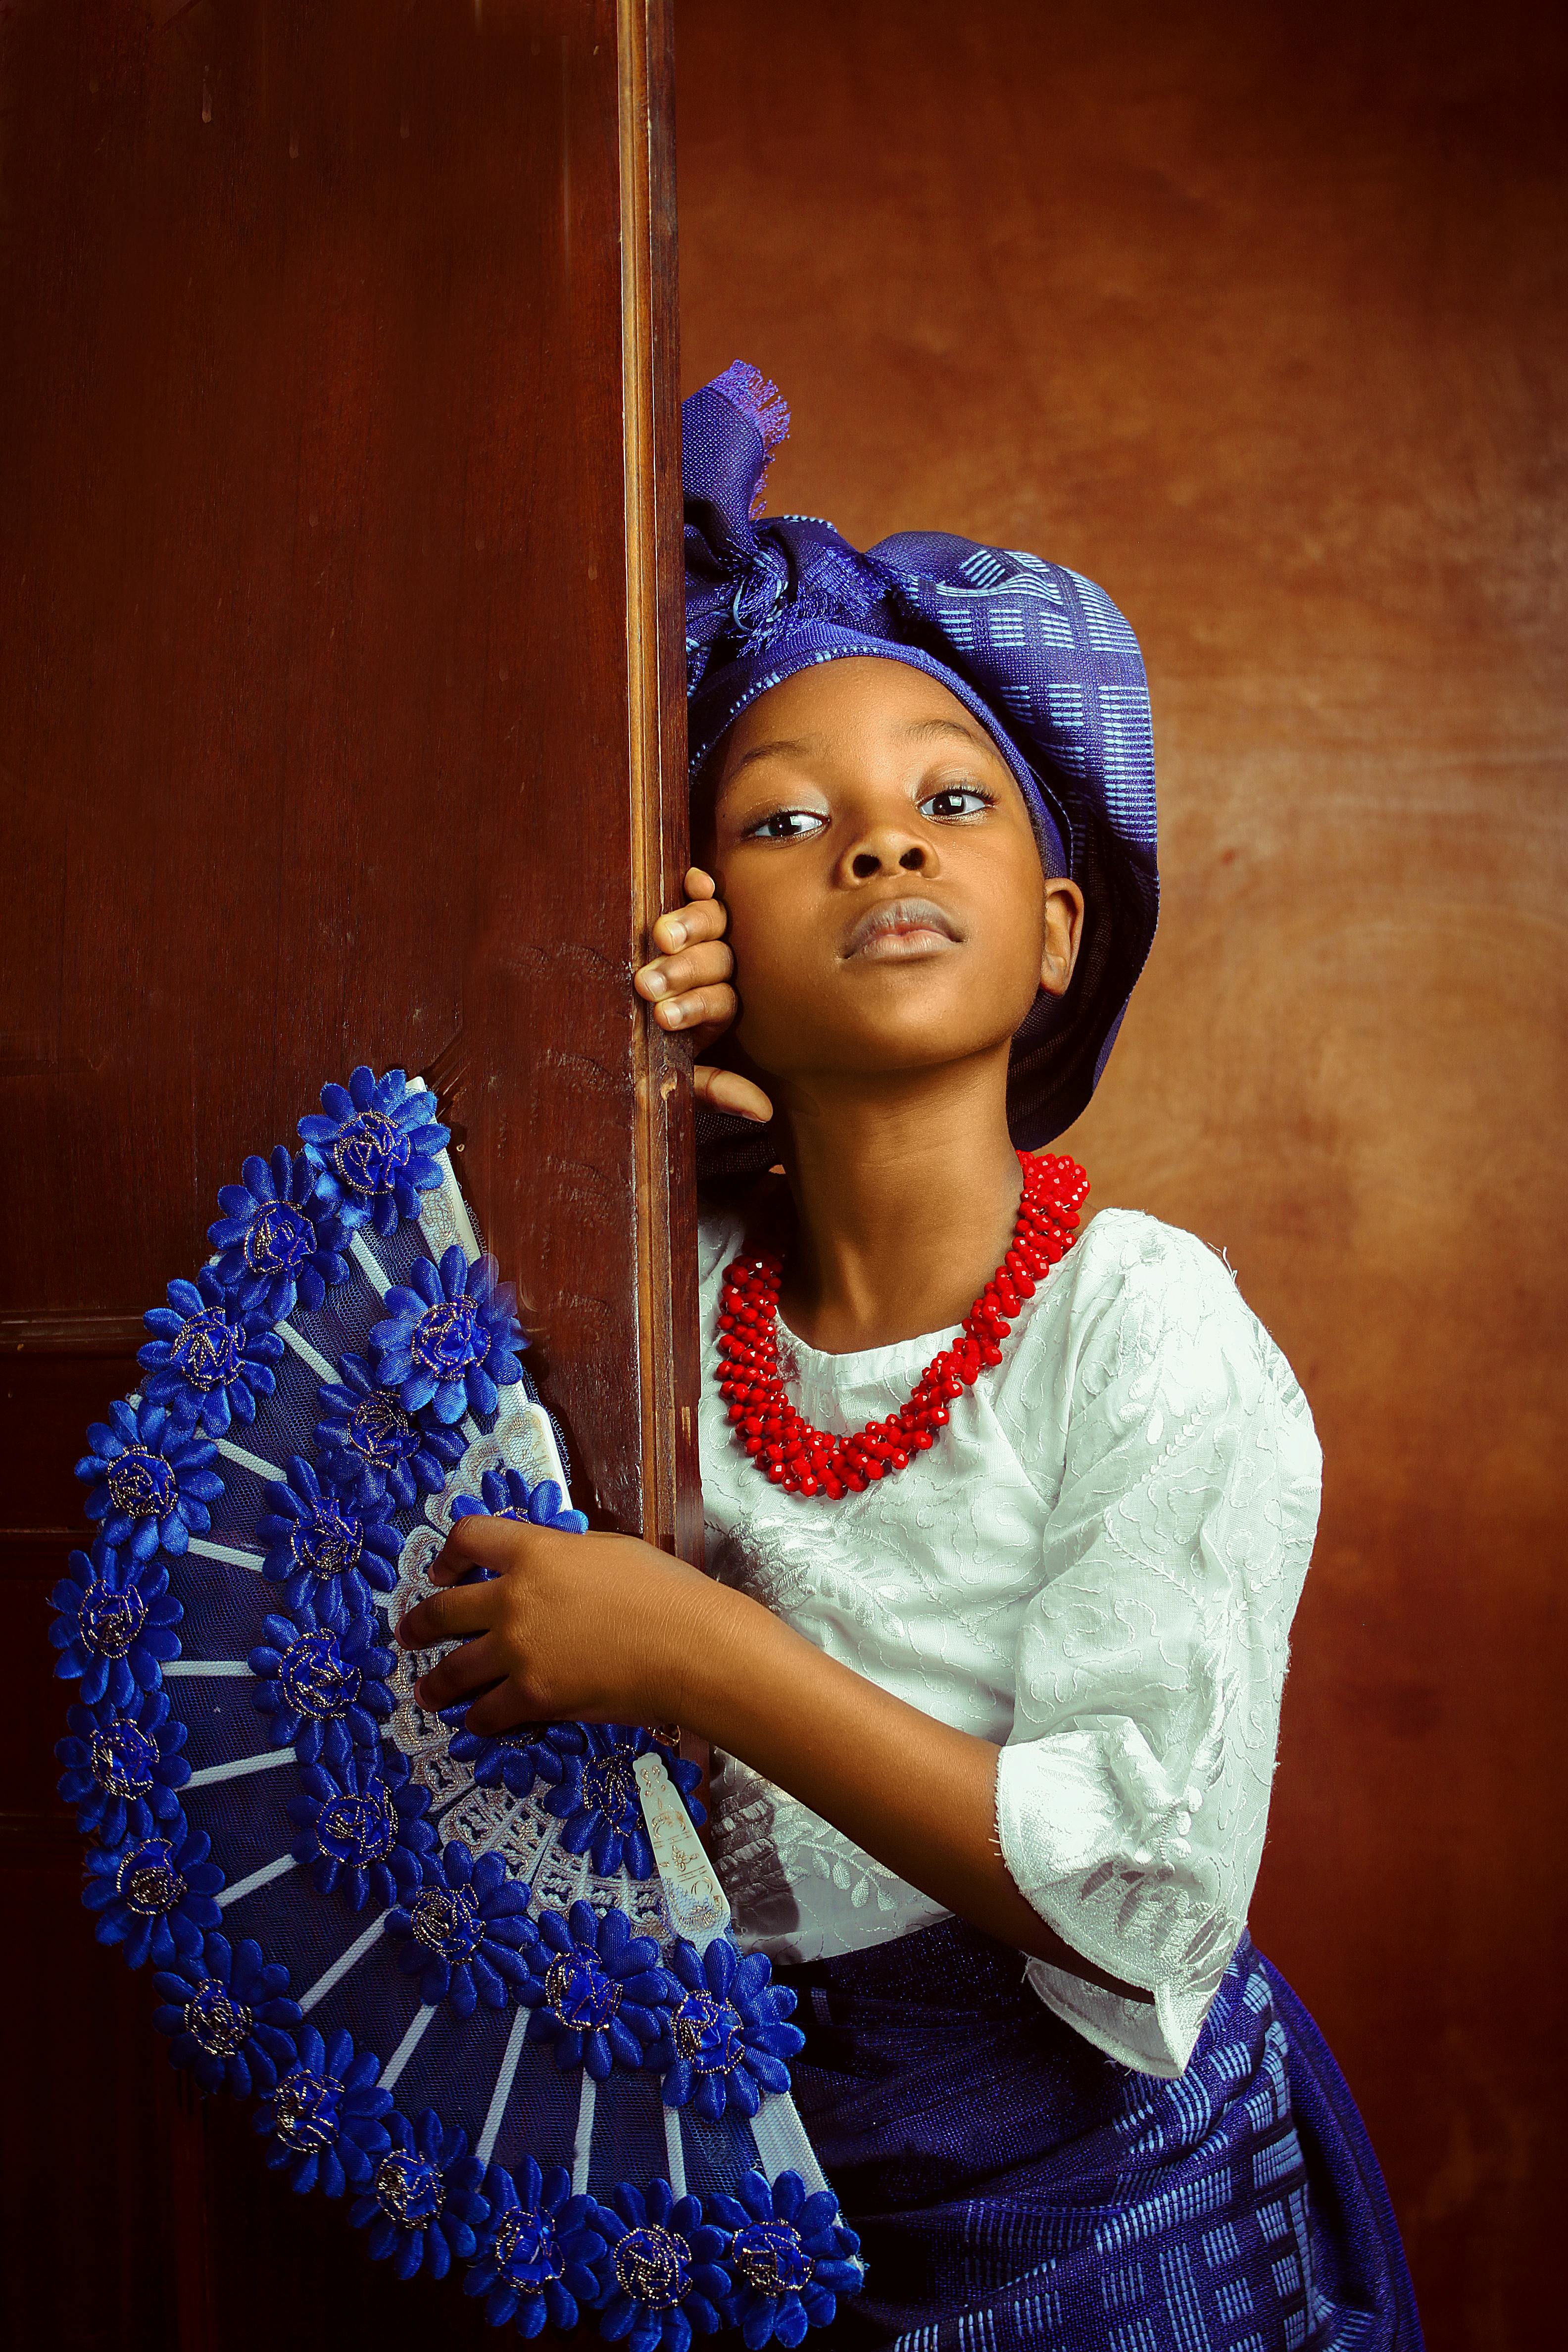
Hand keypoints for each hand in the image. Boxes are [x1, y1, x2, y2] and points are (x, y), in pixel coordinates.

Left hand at [394, 1514, 716, 1734]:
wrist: (691, 1646)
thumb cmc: (666, 1592)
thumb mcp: (608, 1550)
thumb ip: (563, 1556)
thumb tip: (545, 1568)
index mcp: (535, 1550)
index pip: (468, 1538)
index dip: (446, 1556)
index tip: (442, 1574)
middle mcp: (514, 1597)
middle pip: (443, 1610)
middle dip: (420, 1625)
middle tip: (411, 1635)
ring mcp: (518, 1650)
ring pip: (453, 1669)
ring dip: (435, 1683)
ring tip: (428, 1692)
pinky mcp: (532, 1696)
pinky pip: (486, 1712)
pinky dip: (477, 1718)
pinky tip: (475, 1720)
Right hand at [634, 866, 772, 1122]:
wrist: (588, 1034)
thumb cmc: (636, 1055)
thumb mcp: (671, 1078)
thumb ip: (713, 1089)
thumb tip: (764, 1110)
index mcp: (716, 1012)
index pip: (721, 1003)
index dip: (697, 1007)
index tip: (663, 1018)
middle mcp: (717, 973)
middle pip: (718, 961)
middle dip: (686, 972)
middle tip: (649, 982)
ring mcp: (702, 936)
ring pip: (714, 924)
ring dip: (692, 926)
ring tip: (663, 936)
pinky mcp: (681, 910)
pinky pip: (703, 893)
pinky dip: (702, 887)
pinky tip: (695, 881)